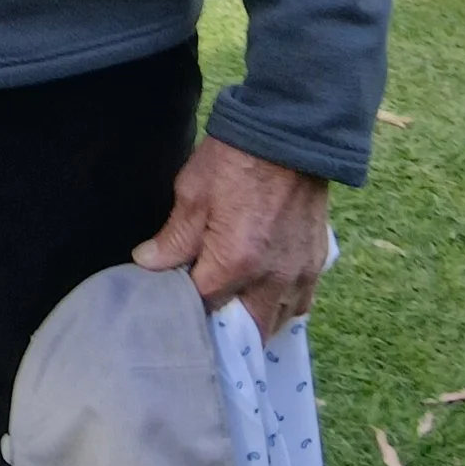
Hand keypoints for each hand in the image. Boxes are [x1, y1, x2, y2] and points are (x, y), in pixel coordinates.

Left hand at [133, 133, 330, 342]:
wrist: (289, 135)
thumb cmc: (236, 160)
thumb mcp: (192, 193)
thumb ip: (173, 238)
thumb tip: (147, 264)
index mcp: (234, 264)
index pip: (202, 306)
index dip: (184, 306)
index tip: (171, 301)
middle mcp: (271, 280)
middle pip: (244, 329)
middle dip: (221, 327)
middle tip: (203, 314)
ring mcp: (299, 274)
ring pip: (276, 321)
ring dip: (253, 321)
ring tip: (233, 308)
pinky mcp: (317, 263)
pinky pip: (300, 302)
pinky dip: (281, 306)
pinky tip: (264, 294)